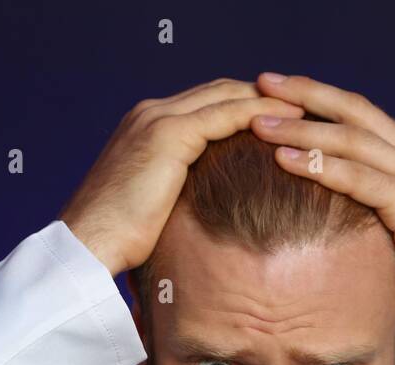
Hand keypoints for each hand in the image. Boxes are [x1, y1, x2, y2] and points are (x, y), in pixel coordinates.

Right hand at [60, 79, 302, 274]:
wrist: (88, 243)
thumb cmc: (117, 239)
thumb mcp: (153, 207)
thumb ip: (177, 193)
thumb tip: (206, 213)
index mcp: (145, 127)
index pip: (205, 103)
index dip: (244, 106)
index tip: (280, 119)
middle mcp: (150, 113)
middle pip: (220, 90)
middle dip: (262, 97)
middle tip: (302, 109)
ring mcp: (158, 120)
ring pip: (227, 96)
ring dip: (269, 102)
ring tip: (306, 113)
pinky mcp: (169, 137)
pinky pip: (226, 116)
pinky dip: (259, 116)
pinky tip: (290, 127)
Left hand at [250, 73, 394, 321]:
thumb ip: (383, 205)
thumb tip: (345, 212)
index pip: (362, 114)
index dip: (322, 99)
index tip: (282, 91)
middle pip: (352, 111)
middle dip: (305, 94)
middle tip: (262, 83)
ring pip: (349, 138)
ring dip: (299, 128)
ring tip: (257, 122)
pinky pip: (355, 176)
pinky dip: (317, 164)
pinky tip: (284, 159)